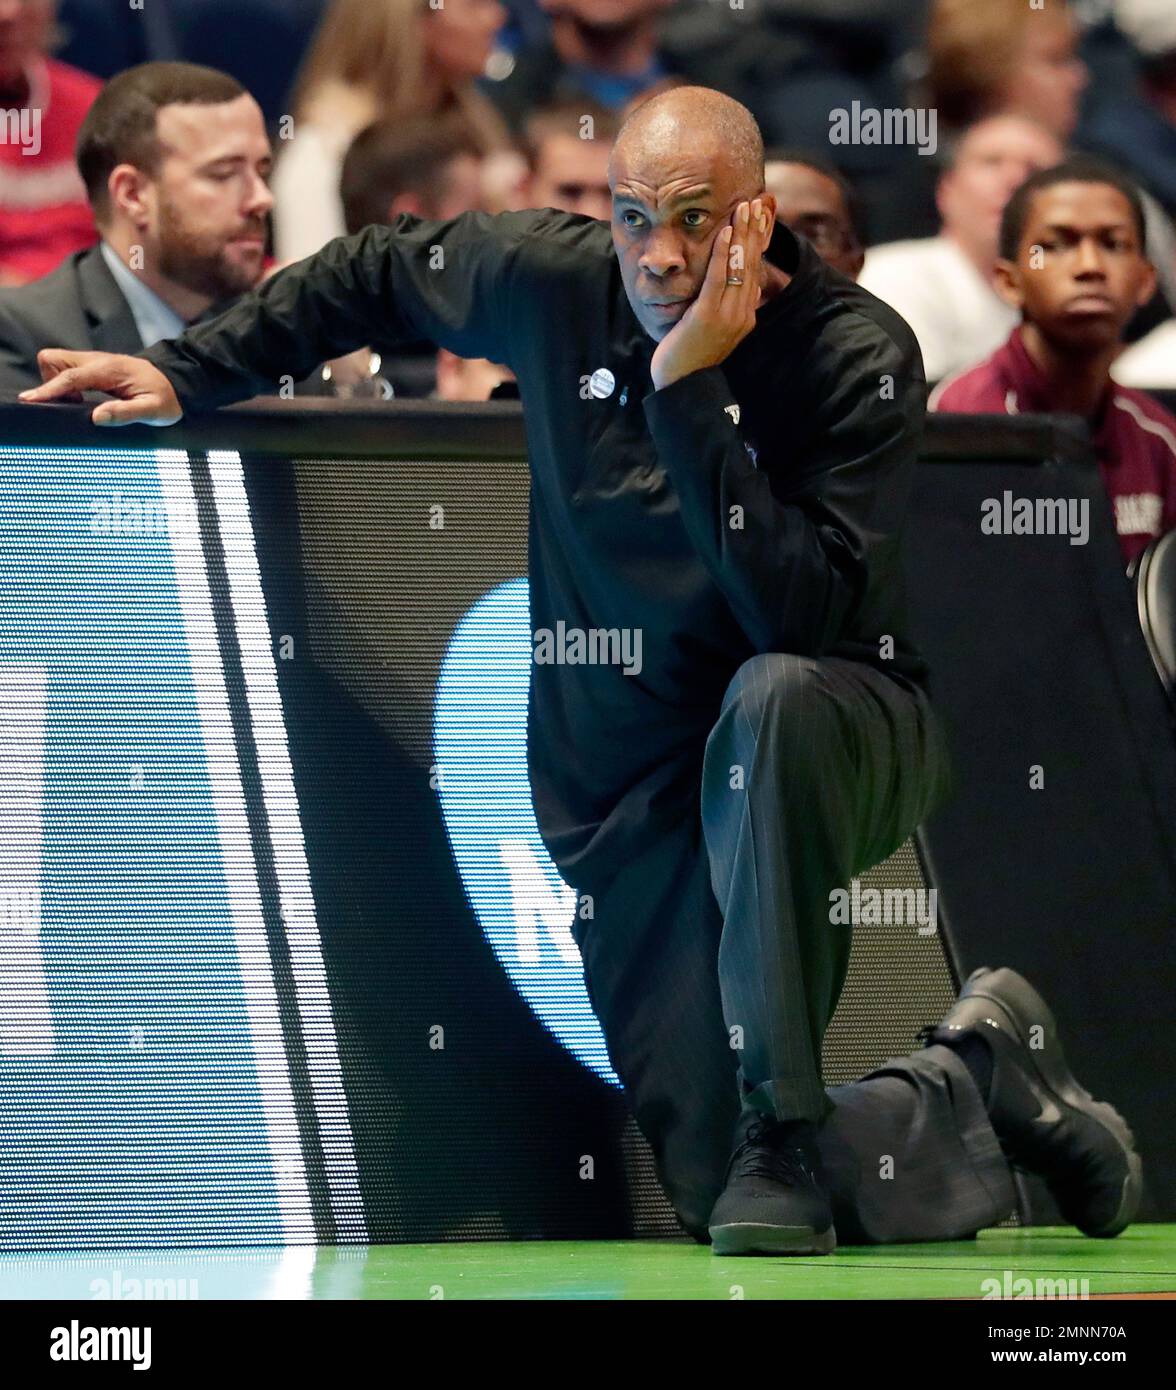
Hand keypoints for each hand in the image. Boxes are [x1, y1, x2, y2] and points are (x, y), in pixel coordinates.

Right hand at [18, 350, 182, 425]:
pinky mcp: (94, 368)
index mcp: (109, 370)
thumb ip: (126, 414)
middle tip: (69, 405)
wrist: (178, 383)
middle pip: (53, 360)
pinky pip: (68, 371)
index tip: (31, 400)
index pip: (70, 377)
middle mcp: (97, 361)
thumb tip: (96, 418)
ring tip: (77, 405)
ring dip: (58, 384)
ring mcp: (94, 363)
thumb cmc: (167, 398)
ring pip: (57, 363)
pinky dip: (66, 385)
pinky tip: (82, 402)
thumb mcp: (153, 411)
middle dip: (50, 382)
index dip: (49, 390)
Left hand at [650, 198, 770, 391]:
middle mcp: (742, 314)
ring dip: (741, 234)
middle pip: (751, 264)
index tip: (762, 217)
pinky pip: (717, 279)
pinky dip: (721, 253)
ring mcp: (727, 316)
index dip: (759, 242)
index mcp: (745, 315)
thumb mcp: (714, 329)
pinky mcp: (708, 317)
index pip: (755, 271)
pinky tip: (724, 231)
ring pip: (738, 267)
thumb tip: (744, 286)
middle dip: (755, 231)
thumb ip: (728, 307)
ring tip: (743, 207)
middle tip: (756, 202)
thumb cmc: (691, 357)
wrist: (682, 387)